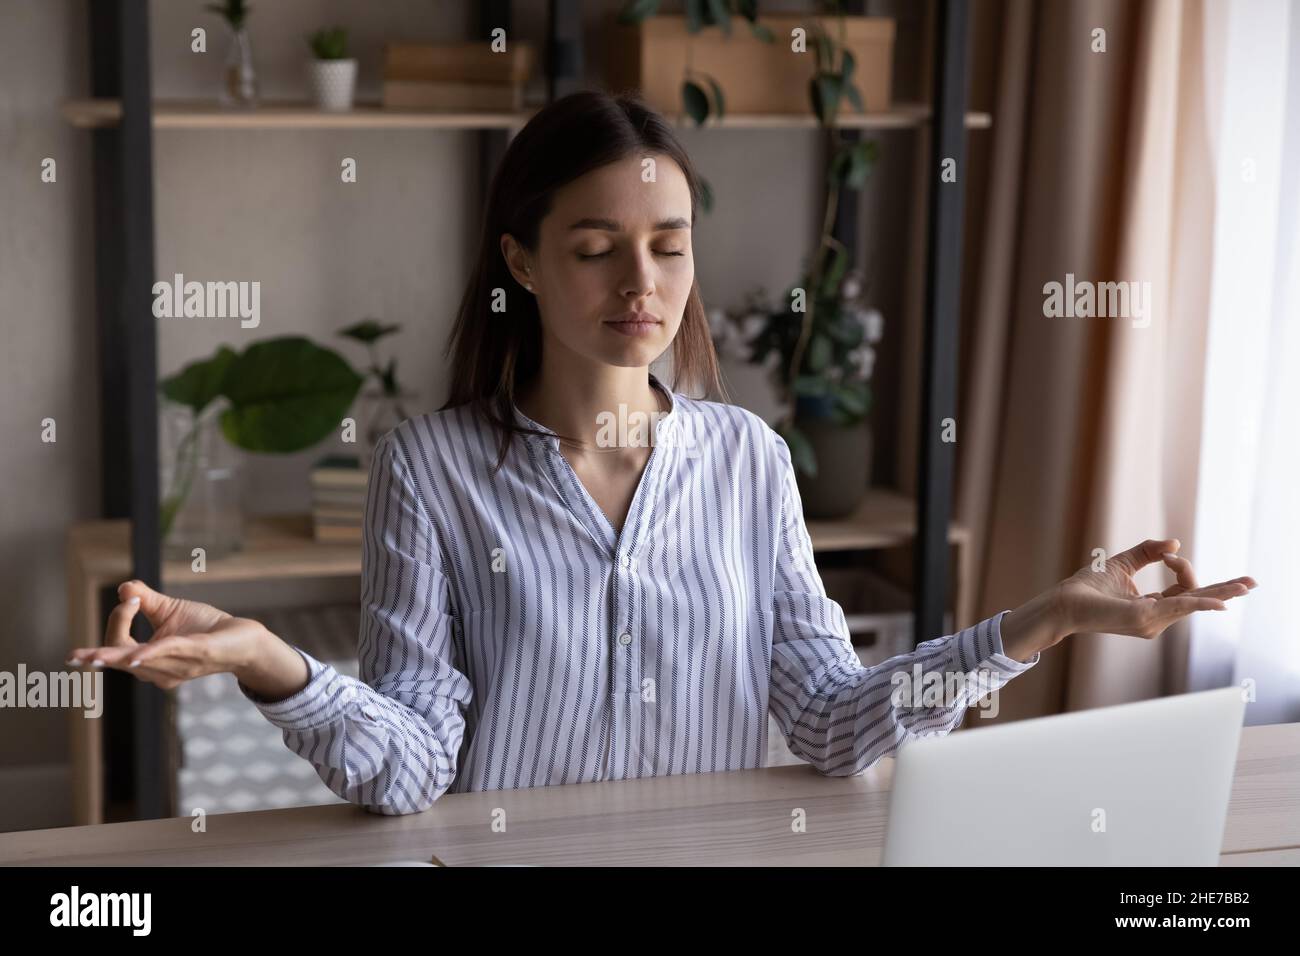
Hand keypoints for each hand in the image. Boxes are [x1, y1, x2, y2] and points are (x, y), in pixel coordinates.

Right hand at [68, 579, 265, 690]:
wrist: (242, 637)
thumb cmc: (205, 627)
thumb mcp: (169, 610)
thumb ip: (144, 600)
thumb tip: (123, 588)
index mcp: (148, 661)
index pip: (118, 646)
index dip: (117, 620)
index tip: (130, 598)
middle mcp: (159, 669)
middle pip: (121, 659)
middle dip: (98, 658)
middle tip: (75, 657)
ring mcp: (178, 664)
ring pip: (140, 661)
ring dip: (117, 657)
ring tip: (93, 658)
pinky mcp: (198, 653)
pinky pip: (169, 653)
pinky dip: (151, 652)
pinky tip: (135, 656)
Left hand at [1056, 538, 1256, 639]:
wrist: (1064, 602)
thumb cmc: (1088, 587)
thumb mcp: (1123, 563)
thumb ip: (1148, 552)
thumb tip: (1174, 543)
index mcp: (1153, 607)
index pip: (1184, 589)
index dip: (1182, 567)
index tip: (1167, 553)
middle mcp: (1156, 618)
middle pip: (1198, 602)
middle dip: (1225, 591)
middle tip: (1252, 583)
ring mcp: (1152, 621)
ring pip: (1193, 604)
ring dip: (1220, 593)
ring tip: (1245, 586)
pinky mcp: (1143, 619)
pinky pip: (1177, 609)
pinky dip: (1199, 604)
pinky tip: (1219, 602)